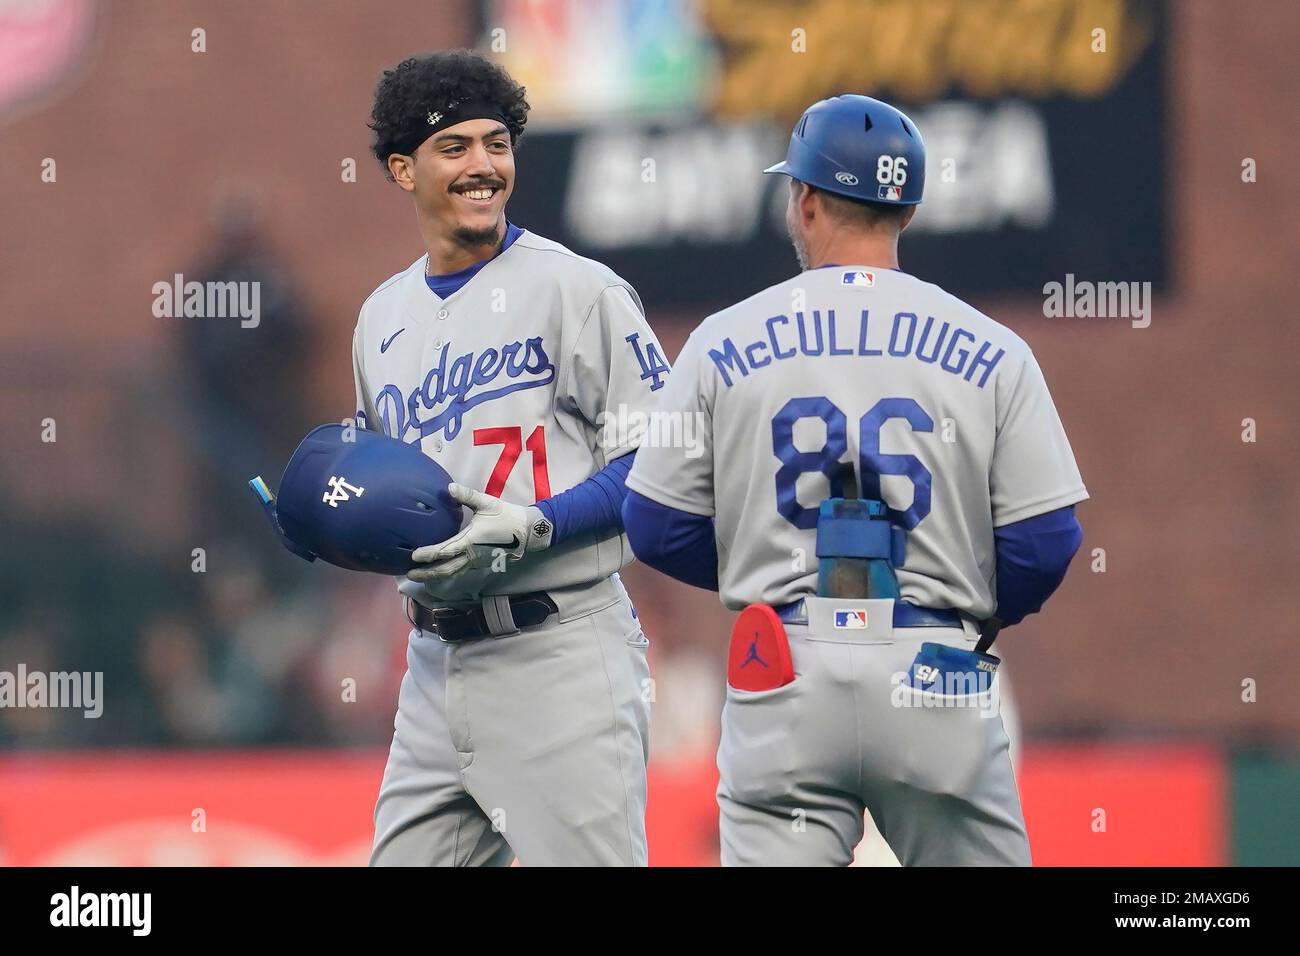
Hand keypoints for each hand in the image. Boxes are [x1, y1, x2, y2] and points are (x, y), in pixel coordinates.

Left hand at [407, 483, 553, 581]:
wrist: (527, 532)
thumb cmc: (506, 516)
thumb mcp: (487, 503)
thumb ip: (467, 496)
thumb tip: (449, 487)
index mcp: (471, 541)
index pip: (445, 550)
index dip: (429, 554)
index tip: (413, 555)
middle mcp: (472, 556)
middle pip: (446, 569)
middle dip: (427, 572)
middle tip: (410, 573)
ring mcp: (476, 562)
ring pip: (452, 573)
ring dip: (435, 575)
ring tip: (420, 576)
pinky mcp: (480, 563)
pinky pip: (460, 571)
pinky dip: (446, 573)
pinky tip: (438, 572)